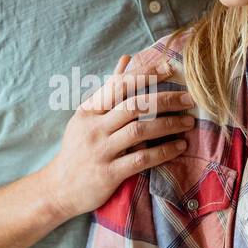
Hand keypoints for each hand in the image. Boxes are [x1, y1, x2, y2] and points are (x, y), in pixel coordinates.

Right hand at [44, 54, 195, 220]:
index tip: (170, 68)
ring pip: (140, 131)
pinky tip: (179, 146)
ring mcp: (101, 151)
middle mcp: (94, 127)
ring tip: (189, 122)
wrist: (59, 189)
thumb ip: (109, 88)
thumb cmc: (78, 149)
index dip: (146, 74)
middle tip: (189, 98)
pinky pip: (141, 159)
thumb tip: (127, 59)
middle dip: (165, 99)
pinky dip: (163, 151)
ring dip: (169, 125)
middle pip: (134, 106)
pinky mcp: (109, 174)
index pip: (119, 85)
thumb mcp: (87, 116)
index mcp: (89, 110)